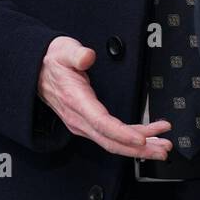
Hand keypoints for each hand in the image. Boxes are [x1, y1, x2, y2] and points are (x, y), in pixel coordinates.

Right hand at [37, 36, 173, 159]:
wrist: (36, 73)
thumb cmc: (53, 62)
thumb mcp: (63, 51)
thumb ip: (76, 54)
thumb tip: (87, 56)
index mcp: (76, 101)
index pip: (101, 123)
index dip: (122, 133)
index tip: (141, 138)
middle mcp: (79, 118)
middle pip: (111, 141)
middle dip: (139, 148)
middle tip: (163, 148)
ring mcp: (83, 124)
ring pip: (114, 142)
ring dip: (140, 147)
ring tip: (162, 145)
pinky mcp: (88, 125)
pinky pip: (111, 137)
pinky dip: (131, 139)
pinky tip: (147, 136)